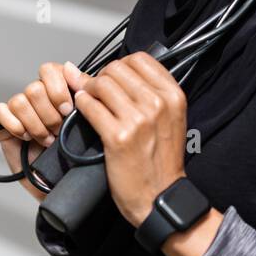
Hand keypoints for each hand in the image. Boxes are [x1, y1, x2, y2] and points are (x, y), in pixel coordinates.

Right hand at [0, 60, 83, 202]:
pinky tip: (26, 137)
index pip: (51, 70)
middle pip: (35, 87)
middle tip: (58, 132)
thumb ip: (82, 94)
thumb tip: (73, 69)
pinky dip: (14, 125)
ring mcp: (21, 110)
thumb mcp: (87, 122)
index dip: (58, 88)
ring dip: (35, 124)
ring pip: (19, 100)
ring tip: (46, 140)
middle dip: (49, 114)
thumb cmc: (77, 154)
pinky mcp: (4, 124)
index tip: (68, 109)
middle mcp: (39, 98)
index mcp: (60, 90)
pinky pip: (0, 111)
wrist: (63, 184)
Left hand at [71, 51, 187, 225]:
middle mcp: (159, 104)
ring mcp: (139, 120)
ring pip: (101, 84)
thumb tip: (111, 69)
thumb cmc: (161, 160)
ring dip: (88, 90)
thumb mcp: (168, 118)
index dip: (120, 65)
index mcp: (174, 96)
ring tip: (89, 102)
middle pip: (117, 69)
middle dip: (101, 77)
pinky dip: (81, 106)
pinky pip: (90, 106)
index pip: (139, 59)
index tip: (113, 79)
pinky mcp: (118, 137)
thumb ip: (146, 92)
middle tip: (97, 92)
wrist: (159, 196)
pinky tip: (83, 112)